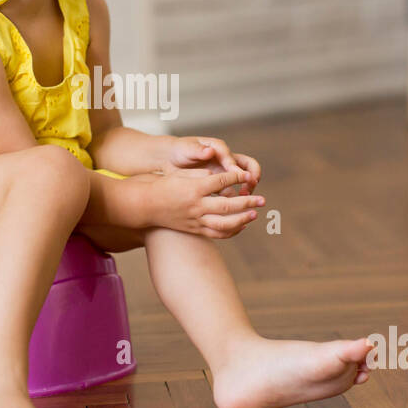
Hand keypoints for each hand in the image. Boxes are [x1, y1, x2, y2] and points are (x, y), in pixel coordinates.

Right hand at [141, 169, 263, 238]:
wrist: (145, 205)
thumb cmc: (163, 185)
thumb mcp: (182, 174)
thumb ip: (203, 176)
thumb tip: (224, 179)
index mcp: (193, 188)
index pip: (221, 182)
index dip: (237, 178)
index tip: (248, 175)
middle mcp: (195, 206)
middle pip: (227, 205)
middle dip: (247, 202)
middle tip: (262, 200)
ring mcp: (195, 220)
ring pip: (224, 223)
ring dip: (242, 219)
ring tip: (254, 214)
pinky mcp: (194, 229)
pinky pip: (216, 233)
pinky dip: (231, 231)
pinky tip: (242, 225)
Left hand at [162, 136, 261, 195]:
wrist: (169, 159)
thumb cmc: (179, 151)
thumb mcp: (187, 149)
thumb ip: (199, 150)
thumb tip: (210, 151)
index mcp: (220, 149)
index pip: (236, 159)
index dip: (238, 170)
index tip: (242, 179)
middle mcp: (226, 160)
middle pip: (249, 168)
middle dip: (252, 179)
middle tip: (248, 191)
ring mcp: (223, 173)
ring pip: (242, 183)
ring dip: (244, 192)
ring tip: (240, 202)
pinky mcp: (218, 184)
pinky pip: (230, 192)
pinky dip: (232, 200)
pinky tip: (229, 209)